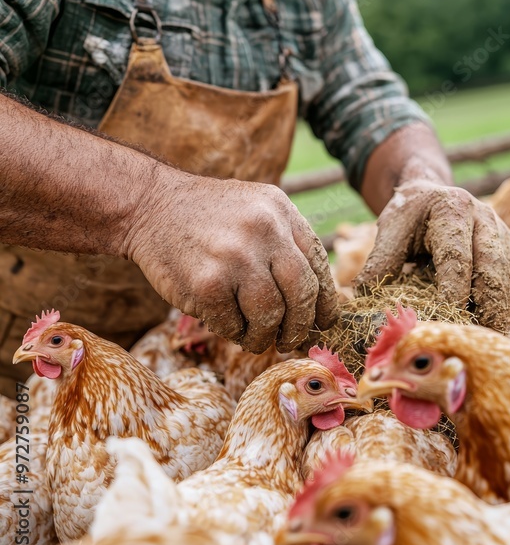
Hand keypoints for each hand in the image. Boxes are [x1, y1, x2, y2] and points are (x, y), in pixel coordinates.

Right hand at [124, 168, 338, 352]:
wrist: (149, 206)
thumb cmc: (206, 216)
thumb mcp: (254, 208)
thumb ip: (284, 242)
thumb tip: (316, 303)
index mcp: (280, 209)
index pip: (317, 263)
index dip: (325, 301)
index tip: (325, 322)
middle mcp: (263, 230)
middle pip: (302, 293)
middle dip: (300, 325)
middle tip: (290, 339)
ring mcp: (235, 257)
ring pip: (270, 315)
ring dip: (265, 335)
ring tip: (255, 336)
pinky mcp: (207, 284)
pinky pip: (234, 326)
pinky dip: (233, 332)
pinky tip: (226, 322)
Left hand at [355, 180, 509, 331]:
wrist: (429, 195)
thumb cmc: (408, 216)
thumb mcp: (390, 231)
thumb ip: (380, 262)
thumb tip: (363, 299)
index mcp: (452, 208)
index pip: (456, 255)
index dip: (454, 289)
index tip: (447, 319)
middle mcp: (483, 216)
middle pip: (491, 264)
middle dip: (487, 303)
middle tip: (476, 337)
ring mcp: (500, 230)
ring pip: (507, 273)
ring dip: (501, 308)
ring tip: (489, 338)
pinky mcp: (509, 245)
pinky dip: (505, 303)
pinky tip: (495, 326)